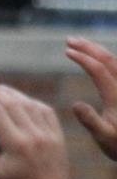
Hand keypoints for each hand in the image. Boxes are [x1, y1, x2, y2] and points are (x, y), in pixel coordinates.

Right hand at [0, 83, 73, 178]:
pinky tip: (25, 99)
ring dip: (15, 94)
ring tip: (2, 89)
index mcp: (16, 144)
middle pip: (14, 104)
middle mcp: (33, 135)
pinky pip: (46, 112)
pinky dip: (33, 102)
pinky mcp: (58, 136)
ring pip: (30, 105)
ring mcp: (48, 133)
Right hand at [65, 36, 116, 161]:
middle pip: (109, 59)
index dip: (84, 58)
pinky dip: (105, 59)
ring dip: (97, 50)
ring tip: (80, 45)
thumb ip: (91, 122)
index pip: (100, 70)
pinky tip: (96, 59)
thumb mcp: (105, 139)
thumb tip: (76, 105)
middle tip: (70, 39)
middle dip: (89, 47)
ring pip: (115, 61)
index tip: (67, 51)